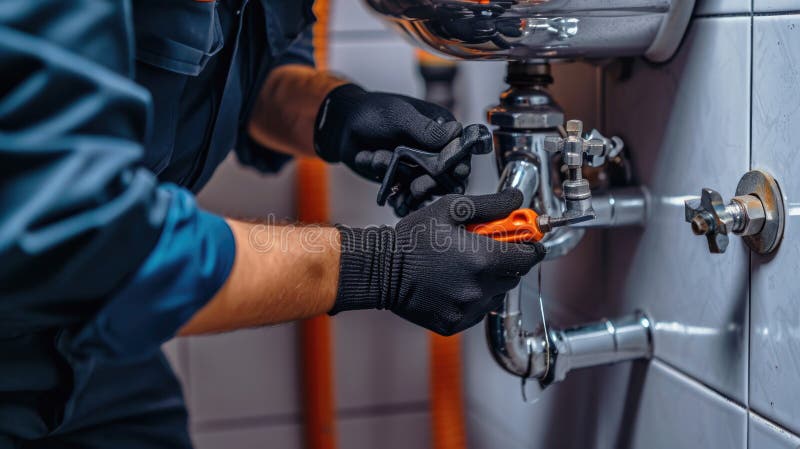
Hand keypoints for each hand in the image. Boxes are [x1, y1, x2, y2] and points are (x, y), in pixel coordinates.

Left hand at [314, 84, 472, 214]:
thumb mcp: (398, 117)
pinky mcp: (403, 180)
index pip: (460, 151)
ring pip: (425, 189)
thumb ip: (425, 129)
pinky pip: (406, 196)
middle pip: (445, 176)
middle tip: (416, 187)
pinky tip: (388, 198)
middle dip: (431, 184)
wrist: (343, 128)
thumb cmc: (372, 113)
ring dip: (407, 190)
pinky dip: (396, 197)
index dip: (460, 164)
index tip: (456, 174)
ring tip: (393, 191)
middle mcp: (434, 150)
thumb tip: (455, 133)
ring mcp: (419, 167)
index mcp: (441, 129)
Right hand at [332, 189, 545, 335]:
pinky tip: (453, 285)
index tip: (526, 241)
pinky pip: (477, 312)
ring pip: (496, 295)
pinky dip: (472, 299)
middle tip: (486, 250)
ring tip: (464, 268)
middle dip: (506, 262)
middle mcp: (479, 288)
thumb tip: (517, 198)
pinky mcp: (454, 323)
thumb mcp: (450, 209)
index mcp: (483, 259)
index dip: (530, 246)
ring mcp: (467, 310)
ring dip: (489, 281)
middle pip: (513, 276)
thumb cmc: (413, 238)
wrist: (380, 269)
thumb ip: (489, 204)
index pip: (528, 256)